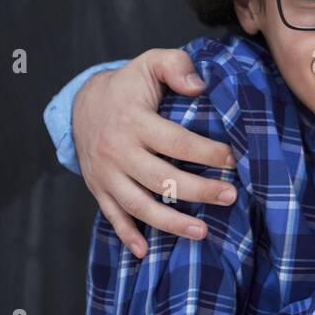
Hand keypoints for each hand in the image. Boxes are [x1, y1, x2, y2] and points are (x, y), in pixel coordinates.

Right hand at [72, 49, 238, 258]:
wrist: (81, 102)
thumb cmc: (128, 84)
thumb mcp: (151, 62)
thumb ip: (177, 67)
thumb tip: (200, 86)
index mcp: (134, 121)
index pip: (176, 142)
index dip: (207, 152)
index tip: (233, 159)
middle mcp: (117, 150)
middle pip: (162, 178)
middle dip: (199, 191)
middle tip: (231, 196)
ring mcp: (105, 173)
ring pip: (139, 204)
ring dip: (171, 222)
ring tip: (203, 232)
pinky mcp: (98, 188)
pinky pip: (112, 215)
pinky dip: (127, 235)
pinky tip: (145, 252)